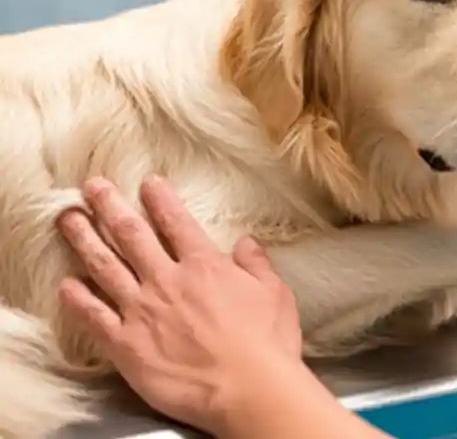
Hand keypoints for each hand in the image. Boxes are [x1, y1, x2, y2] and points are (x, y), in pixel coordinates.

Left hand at [56, 176, 312, 436]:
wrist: (247, 388)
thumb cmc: (267, 342)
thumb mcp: (275, 293)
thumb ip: (256, 265)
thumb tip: (246, 243)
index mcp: (204, 265)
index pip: (175, 222)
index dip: (160, 199)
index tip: (148, 182)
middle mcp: (167, 281)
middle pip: (131, 235)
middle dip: (109, 206)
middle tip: (92, 186)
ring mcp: (142, 311)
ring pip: (105, 267)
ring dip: (84, 240)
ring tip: (68, 219)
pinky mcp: (126, 344)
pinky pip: (94, 317)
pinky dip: (78, 299)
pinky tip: (67, 284)